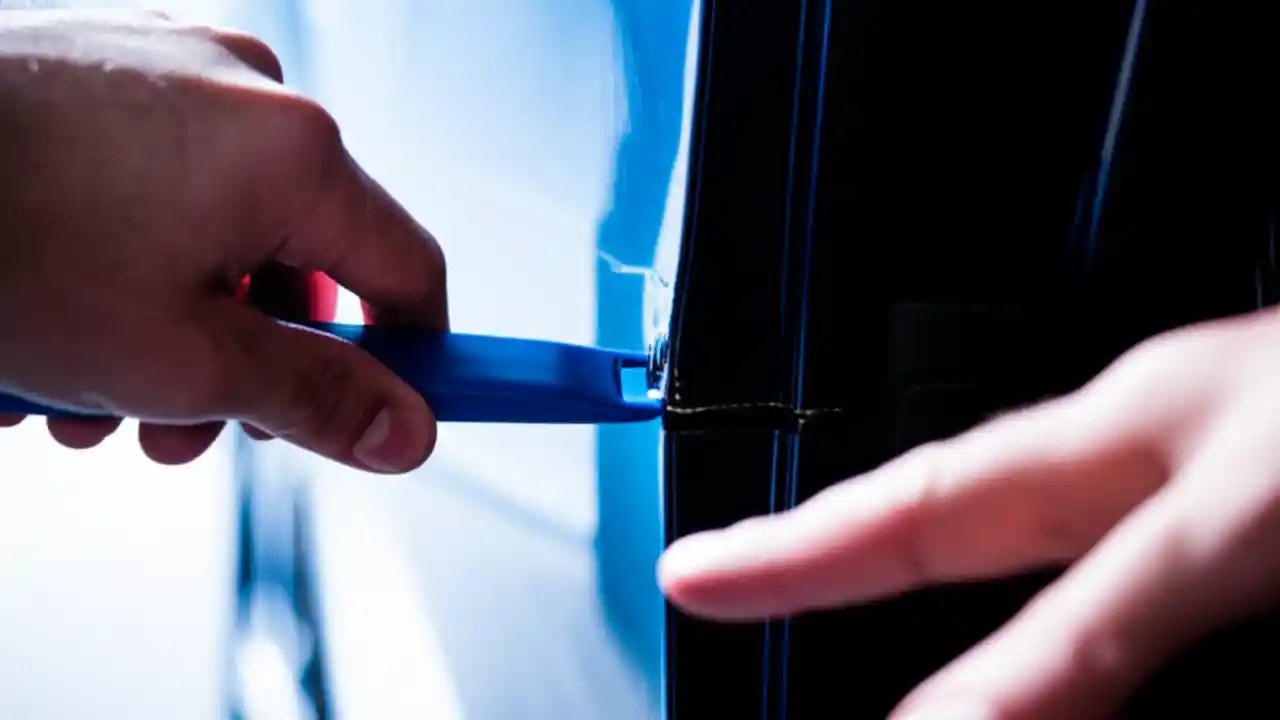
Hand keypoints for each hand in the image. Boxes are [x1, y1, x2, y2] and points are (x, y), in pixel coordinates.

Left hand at [0, 10, 446, 472]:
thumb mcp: (178, 361)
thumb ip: (315, 399)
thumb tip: (404, 430)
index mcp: (292, 152)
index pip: (410, 274)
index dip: (415, 360)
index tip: (403, 412)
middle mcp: (248, 94)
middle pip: (310, 264)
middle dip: (257, 362)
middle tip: (200, 425)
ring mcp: (176, 73)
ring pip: (230, 238)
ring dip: (184, 330)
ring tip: (101, 391)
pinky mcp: (114, 74)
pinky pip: (170, 191)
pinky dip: (141, 266)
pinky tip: (70, 322)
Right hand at [659, 308, 1279, 718]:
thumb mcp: (1227, 527)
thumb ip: (1093, 626)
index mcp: (1117, 436)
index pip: (910, 510)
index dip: (790, 550)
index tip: (692, 577)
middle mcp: (1146, 466)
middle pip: (952, 519)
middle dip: (840, 560)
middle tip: (746, 595)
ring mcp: (1211, 498)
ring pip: (1048, 559)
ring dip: (960, 611)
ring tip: (876, 631)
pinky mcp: (1260, 540)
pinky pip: (1144, 602)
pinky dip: (1076, 639)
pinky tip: (1073, 653)